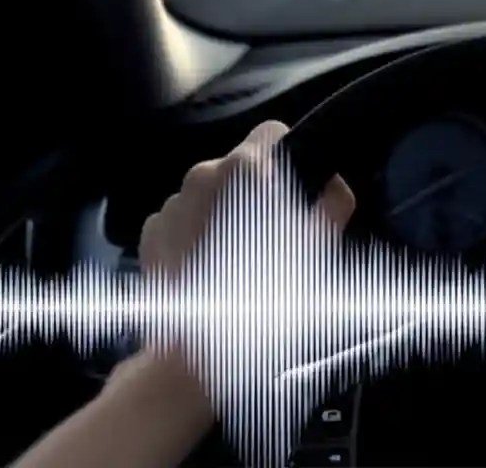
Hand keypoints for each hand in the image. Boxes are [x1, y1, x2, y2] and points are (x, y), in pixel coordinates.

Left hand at [117, 120, 354, 409]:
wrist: (198, 352)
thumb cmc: (265, 298)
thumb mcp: (316, 251)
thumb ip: (332, 206)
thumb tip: (335, 185)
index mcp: (245, 170)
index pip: (273, 134)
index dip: (291, 159)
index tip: (298, 191)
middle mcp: (201, 175)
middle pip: (240, 168)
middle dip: (258, 193)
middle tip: (275, 237)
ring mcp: (171, 204)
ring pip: (210, 196)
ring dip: (226, 215)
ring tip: (239, 260)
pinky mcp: (150, 234)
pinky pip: (182, 221)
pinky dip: (197, 236)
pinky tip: (210, 271)